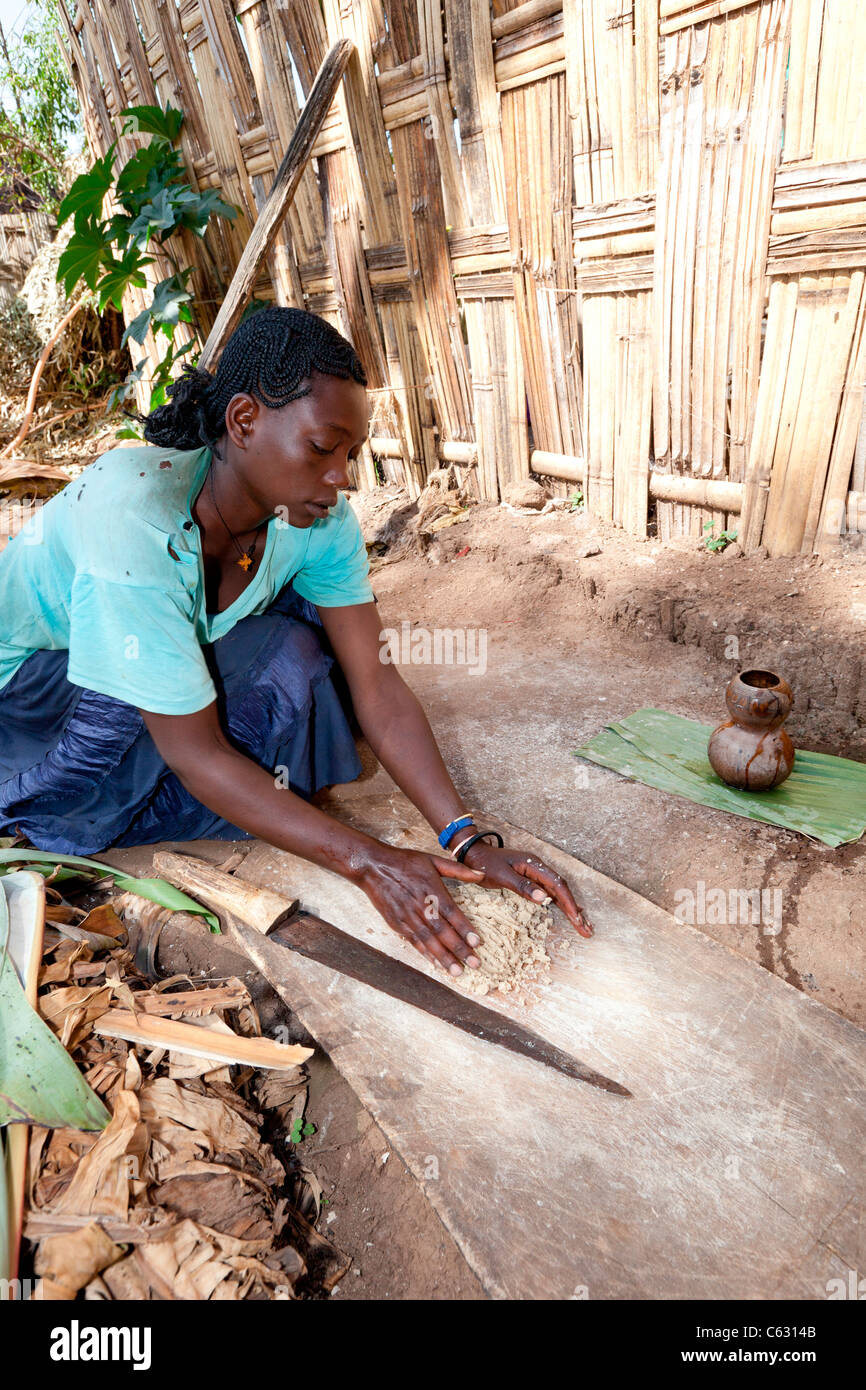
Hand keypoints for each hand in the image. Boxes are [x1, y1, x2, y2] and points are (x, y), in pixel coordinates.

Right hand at [351, 844, 486, 974]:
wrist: (372, 866)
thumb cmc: (404, 861)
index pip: (452, 913)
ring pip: (428, 940)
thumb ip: (458, 870)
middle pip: (443, 931)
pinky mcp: (396, 923)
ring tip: (457, 971)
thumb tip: (481, 874)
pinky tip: (436, 964)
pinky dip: (425, 953)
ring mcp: (407, 916)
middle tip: (475, 964)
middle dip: (459, 949)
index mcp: (432, 890)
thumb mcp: (432, 860)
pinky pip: (413, 941)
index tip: (477, 943)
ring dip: (443, 957)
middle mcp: (420, 906)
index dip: (465, 929)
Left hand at [457, 839, 592, 937]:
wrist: (474, 854)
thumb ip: (523, 886)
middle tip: (586, 930)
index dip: (569, 903)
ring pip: (559, 892)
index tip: (576, 919)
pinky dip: (562, 905)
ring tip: (584, 926)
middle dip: (575, 910)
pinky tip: (569, 914)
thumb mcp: (501, 876)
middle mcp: (538, 868)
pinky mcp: (532, 879)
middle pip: (563, 889)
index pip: (558, 885)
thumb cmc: (485, 865)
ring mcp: (536, 873)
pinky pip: (551, 893)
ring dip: (571, 909)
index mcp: (533, 864)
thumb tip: (545, 898)